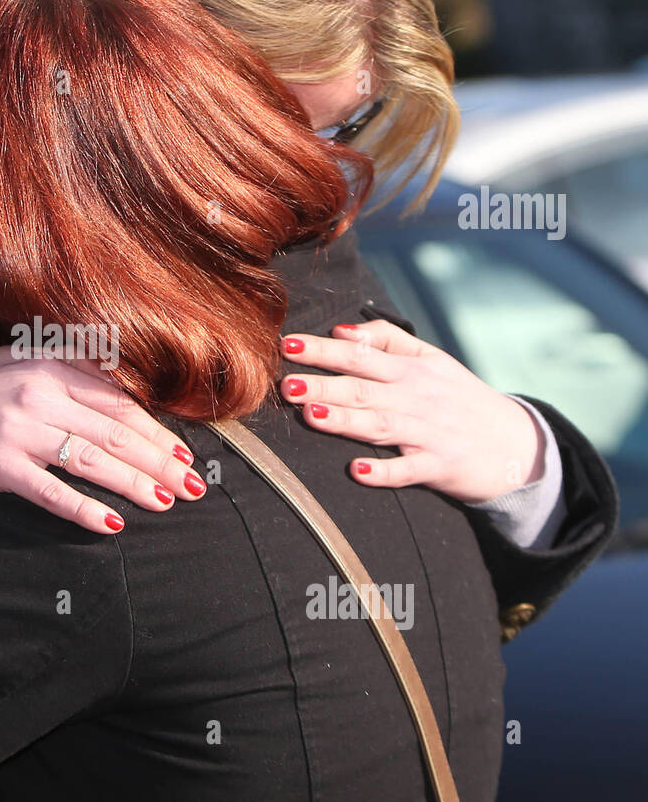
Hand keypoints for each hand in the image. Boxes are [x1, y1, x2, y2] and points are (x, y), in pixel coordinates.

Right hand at [0, 346, 205, 533]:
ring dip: (135, 484)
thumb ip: (66, 372)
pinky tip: (112, 523)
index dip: (156, 429)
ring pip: (92, 458)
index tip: (183, 453)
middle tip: (192, 485)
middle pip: (115, 430)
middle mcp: (36, 392)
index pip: (117, 399)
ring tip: (166, 502)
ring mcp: (16, 428)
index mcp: (48, 364)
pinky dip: (85, 508)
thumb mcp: (15, 366)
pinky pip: (51, 490)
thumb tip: (125, 394)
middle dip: (159, 460)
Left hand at [278, 320, 545, 503]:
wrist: (515, 445)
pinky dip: (384, 471)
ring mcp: (427, 433)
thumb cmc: (460, 398)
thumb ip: (388, 341)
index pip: (360, 354)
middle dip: (324, 385)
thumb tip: (342, 329)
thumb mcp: (432, 360)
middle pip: (363, 389)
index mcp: (411, 369)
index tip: (288, 344)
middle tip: (286, 384)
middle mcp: (416, 397)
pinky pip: (408, 470)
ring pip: (380, 425)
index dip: (324, 349)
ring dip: (345, 420)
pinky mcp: (438, 466)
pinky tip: (357, 471)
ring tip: (311, 415)